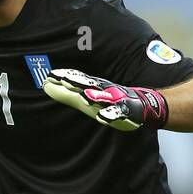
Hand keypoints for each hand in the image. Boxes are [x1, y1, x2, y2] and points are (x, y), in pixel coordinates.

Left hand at [43, 68, 168, 131]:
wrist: (146, 105)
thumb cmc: (114, 100)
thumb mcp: (89, 97)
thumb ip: (68, 93)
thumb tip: (46, 86)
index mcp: (96, 88)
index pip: (78, 81)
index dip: (66, 78)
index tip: (50, 75)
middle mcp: (105, 91)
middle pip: (88, 85)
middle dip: (76, 82)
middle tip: (62, 79)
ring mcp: (116, 100)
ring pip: (103, 98)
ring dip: (94, 96)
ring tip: (84, 96)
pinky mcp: (127, 111)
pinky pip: (118, 113)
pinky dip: (111, 114)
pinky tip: (103, 117)